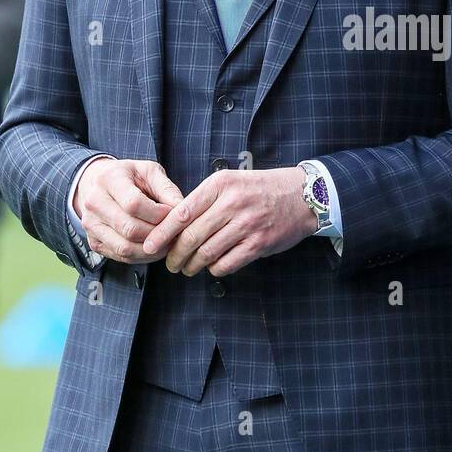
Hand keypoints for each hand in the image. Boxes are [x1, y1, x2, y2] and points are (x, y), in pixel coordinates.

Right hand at [74, 158, 183, 264]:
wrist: (99, 183)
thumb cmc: (129, 176)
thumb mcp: (150, 172)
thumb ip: (167, 189)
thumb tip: (183, 211)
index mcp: (109, 179)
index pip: (133, 204)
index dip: (157, 214)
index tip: (172, 214)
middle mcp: (94, 202)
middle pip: (129, 229)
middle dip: (157, 234)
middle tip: (174, 233)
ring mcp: (91, 224)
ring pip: (124, 248)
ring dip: (151, 250)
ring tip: (167, 242)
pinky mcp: (94, 241)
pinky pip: (120, 257)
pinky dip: (141, 257)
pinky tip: (153, 248)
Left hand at [141, 166, 317, 276]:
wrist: (302, 196)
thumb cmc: (260, 189)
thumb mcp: (230, 182)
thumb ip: (204, 200)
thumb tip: (173, 226)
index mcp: (220, 185)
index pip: (181, 213)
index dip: (162, 233)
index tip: (149, 245)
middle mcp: (232, 203)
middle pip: (191, 237)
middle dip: (174, 255)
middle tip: (169, 263)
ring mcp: (247, 225)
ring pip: (206, 253)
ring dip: (192, 266)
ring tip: (187, 268)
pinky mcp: (259, 244)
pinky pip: (227, 264)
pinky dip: (214, 269)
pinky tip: (212, 267)